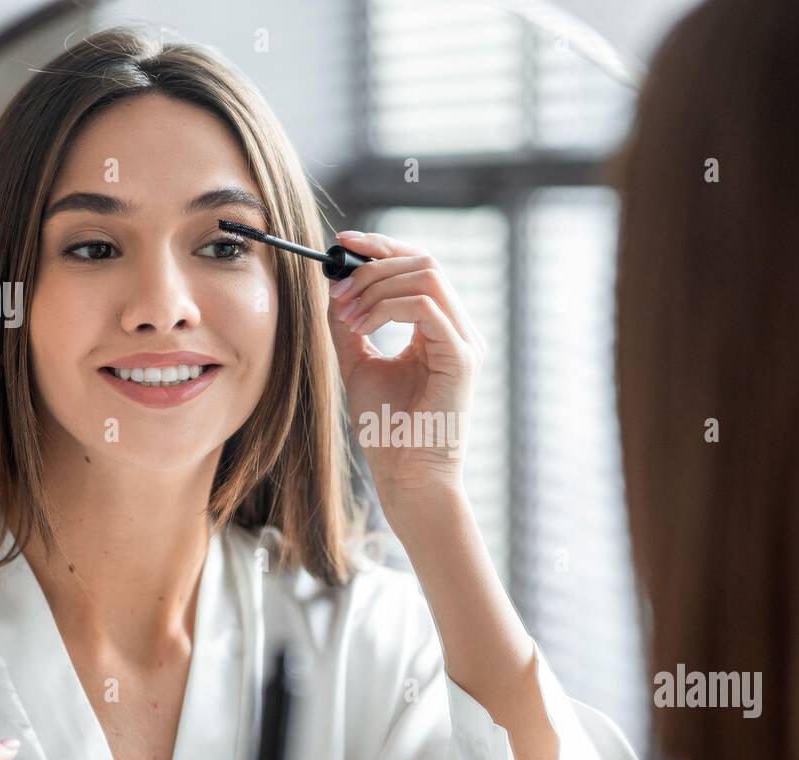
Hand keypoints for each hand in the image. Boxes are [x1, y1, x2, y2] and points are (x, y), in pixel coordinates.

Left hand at [325, 231, 485, 524]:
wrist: (405, 476)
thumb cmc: (388, 430)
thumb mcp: (359, 364)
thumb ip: (349, 325)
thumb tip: (334, 285)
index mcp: (440, 329)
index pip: (419, 265)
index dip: (382, 247)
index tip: (341, 243)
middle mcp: (459, 329)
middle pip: (425, 261)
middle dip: (373, 265)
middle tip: (337, 289)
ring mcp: (464, 343)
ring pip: (427, 276)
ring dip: (377, 286)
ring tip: (348, 315)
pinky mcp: (461, 359)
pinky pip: (426, 308)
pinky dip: (387, 308)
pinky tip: (362, 327)